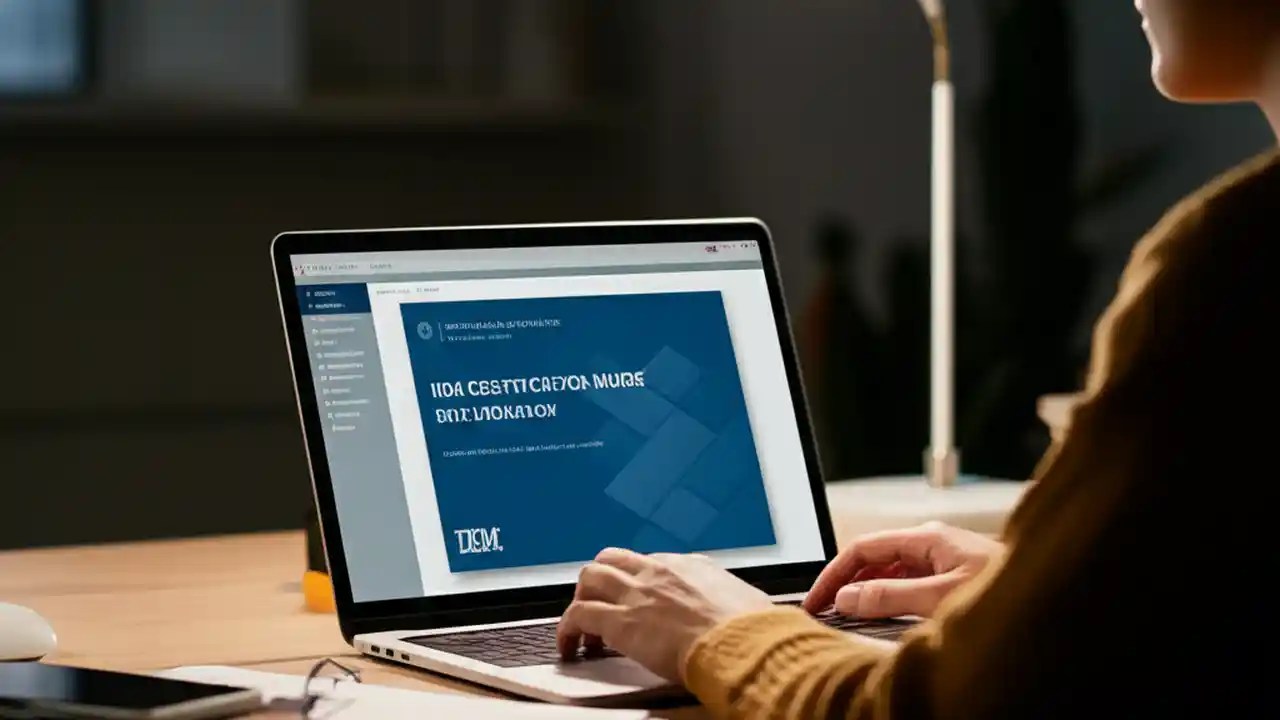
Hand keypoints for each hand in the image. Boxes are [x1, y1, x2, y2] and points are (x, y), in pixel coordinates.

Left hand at [557, 548, 773, 680]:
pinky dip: (567, 629)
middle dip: (603, 578)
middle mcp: (661, 572)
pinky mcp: (620, 622)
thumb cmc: (753, 631)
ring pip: (591, 577)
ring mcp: (637, 594)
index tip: (641, 599)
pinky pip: (578, 616)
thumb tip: (751, 613)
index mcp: (693, 566)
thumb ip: (737, 604)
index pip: (654, 563)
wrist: (742, 644)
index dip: (640, 581)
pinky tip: (569, 646)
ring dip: (582, 598)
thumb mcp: (750, 604)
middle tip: (601, 603)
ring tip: (582, 625)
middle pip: (615, 559)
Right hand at [803, 522, 1004, 618]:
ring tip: (846, 618)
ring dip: (866, 594)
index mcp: (927, 538)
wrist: (1058, 597)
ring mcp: (941, 561)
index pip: (863, 548)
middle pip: (873, 560)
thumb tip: (849, 597)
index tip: (816, 599)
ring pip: (889, 574)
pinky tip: (880, 618)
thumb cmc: (1007, 589)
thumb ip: (892, 596)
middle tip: (824, 612)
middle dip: (846, 584)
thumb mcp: (941, 597)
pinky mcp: (950, 579)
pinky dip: (886, 600)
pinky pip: (906, 586)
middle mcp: (931, 545)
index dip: (834, 574)